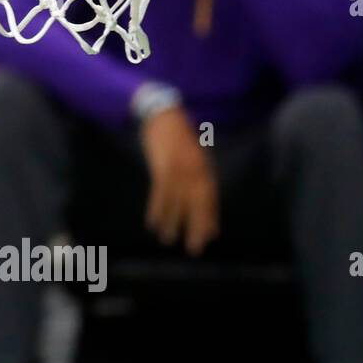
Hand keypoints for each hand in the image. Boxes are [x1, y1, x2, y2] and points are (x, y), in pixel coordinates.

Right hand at [140, 106, 217, 254]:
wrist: (164, 114)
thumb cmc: (178, 136)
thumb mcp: (194, 154)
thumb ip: (199, 173)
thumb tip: (203, 197)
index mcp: (204, 168)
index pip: (210, 199)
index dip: (209, 219)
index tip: (209, 237)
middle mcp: (195, 171)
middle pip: (196, 205)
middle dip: (195, 227)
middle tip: (194, 248)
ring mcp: (178, 169)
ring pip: (177, 203)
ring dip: (172, 223)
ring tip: (168, 239)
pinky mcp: (162, 167)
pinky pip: (160, 193)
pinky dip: (156, 209)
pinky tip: (153, 222)